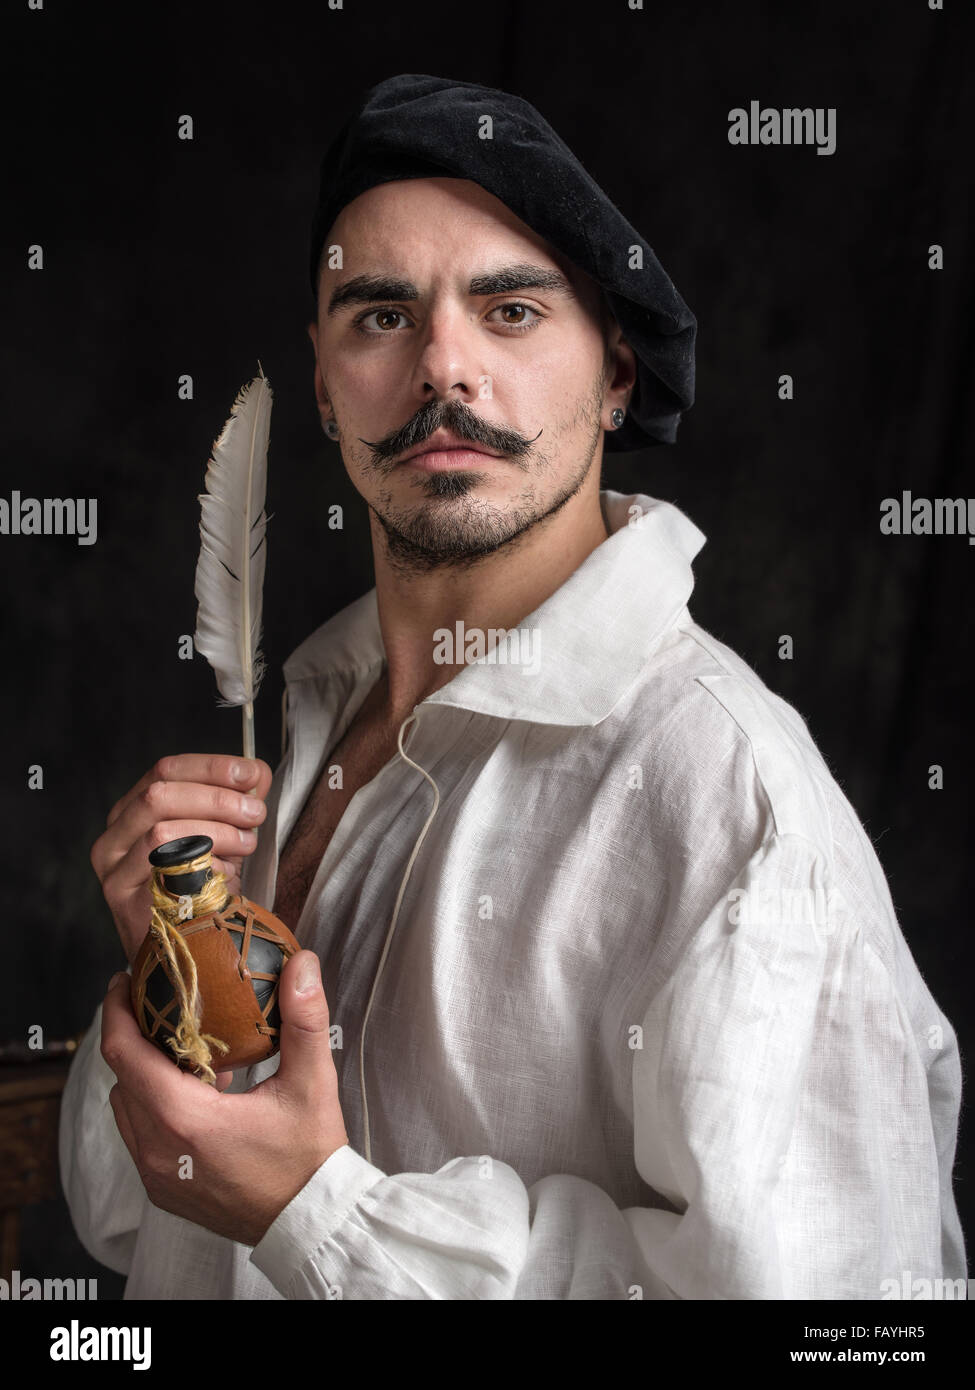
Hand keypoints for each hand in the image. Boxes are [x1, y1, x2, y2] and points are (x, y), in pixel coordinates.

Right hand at [90, 754, 272, 965]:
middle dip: (217, 799)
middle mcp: (114, 834)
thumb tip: (256, 774)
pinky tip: (224, 876)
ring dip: (216, 834)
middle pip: (160, 794)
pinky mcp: (121, 898)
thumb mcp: (222, 835)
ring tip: (245, 845)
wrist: (184, 948)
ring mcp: (113, 867)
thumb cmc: (203, 888)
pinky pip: (165, 871)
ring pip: (162, 831)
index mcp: (134, 808)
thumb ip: (237, 800)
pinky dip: (202, 868)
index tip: (251, 774)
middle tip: (255, 814)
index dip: (212, 766)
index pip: (167, 768)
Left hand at [101, 949, 348, 1246]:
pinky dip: (152, 1107)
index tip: (124, 981)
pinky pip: (138, 1136)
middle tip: (160, 1006)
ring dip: (143, 1075)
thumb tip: (303, 965)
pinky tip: (194, 1095)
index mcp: (185, 1118)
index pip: (124, 1054)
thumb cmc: (309, 1155)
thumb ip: (304, 1018)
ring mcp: (156, 1175)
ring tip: (184, 1052)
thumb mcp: (311, 1082)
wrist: (309, 1220)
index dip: (116, 1012)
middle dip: (134, 1037)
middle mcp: (158, 1149)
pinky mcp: (162, 1190)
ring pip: (125, 1107)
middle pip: (121, 1077)